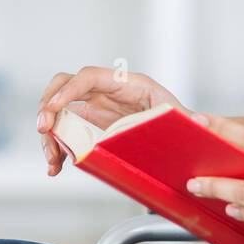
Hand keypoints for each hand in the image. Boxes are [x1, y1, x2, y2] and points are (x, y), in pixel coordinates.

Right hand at [36, 67, 188, 175]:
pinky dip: (58, 148)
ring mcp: (95, 107)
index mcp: (127, 83)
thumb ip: (187, 121)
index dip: (69, 89)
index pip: (90, 77)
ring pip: (60, 112)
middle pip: (64, 87)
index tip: (55, 107)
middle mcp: (106, 92)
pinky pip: (66, 132)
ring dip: (50, 135)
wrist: (178, 134)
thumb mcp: (183, 119)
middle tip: (44, 129)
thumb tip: (200, 122)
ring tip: (53, 160)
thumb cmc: (180, 120)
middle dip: (48, 106)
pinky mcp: (90, 125)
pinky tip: (56, 167)